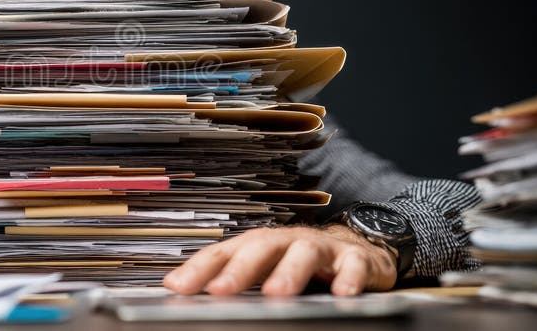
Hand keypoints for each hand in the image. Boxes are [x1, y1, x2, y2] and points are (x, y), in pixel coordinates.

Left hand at [163, 225, 397, 295]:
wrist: (359, 251)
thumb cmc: (300, 264)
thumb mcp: (264, 272)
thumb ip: (230, 282)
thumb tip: (179, 291)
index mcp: (258, 246)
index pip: (223, 253)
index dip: (199, 269)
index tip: (177, 287)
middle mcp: (286, 241)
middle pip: (259, 247)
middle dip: (238, 270)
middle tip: (219, 291)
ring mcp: (321, 248)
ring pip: (303, 251)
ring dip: (289, 272)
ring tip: (277, 294)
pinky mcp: (355, 259)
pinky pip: (353, 264)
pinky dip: (348, 277)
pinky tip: (342, 294)